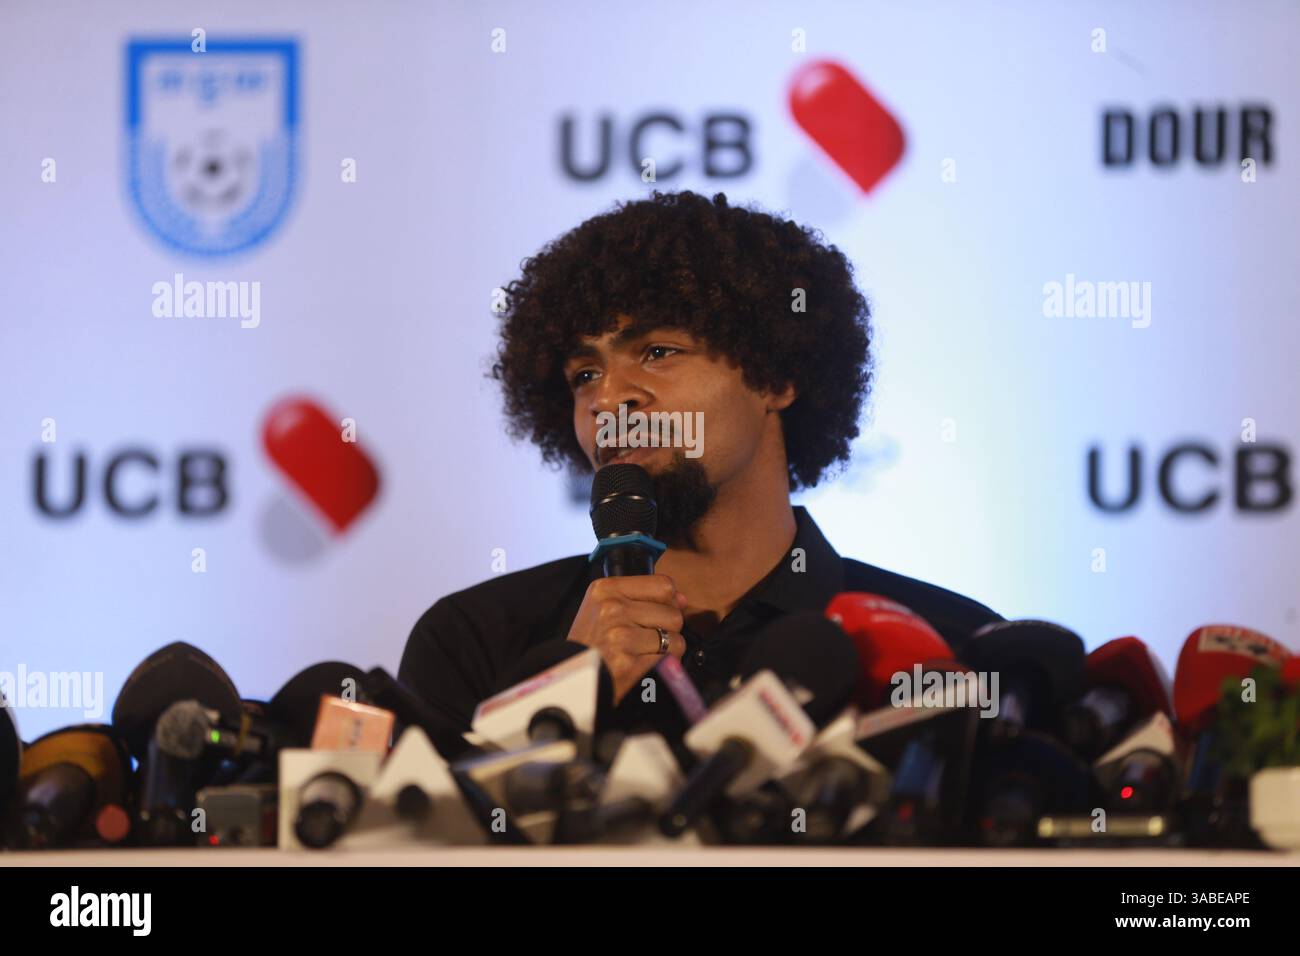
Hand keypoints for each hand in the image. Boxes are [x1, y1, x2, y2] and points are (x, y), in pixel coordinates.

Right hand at [565, 574, 687, 702]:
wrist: (571, 676)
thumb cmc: (591, 642)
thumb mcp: (603, 606)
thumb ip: (641, 597)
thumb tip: (682, 600)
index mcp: (606, 589)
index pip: (664, 585)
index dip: (668, 602)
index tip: (656, 613)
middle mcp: (612, 610)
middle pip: (673, 614)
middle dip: (667, 629)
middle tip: (645, 639)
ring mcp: (621, 638)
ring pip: (675, 640)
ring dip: (666, 650)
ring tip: (644, 653)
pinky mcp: (629, 665)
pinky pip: (668, 661)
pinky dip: (662, 668)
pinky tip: (643, 667)